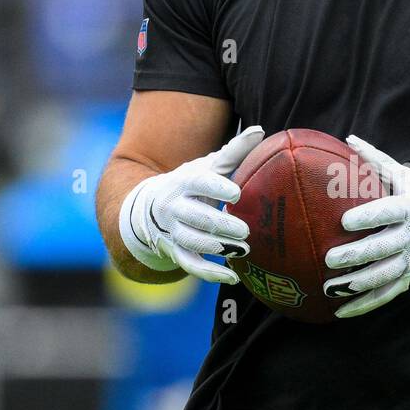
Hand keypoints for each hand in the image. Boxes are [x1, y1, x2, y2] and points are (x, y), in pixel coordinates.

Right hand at [119, 126, 264, 283]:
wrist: (150, 209)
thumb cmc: (191, 184)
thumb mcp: (207, 166)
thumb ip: (233, 152)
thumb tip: (260, 131)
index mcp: (184, 183)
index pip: (198, 184)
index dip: (216, 189)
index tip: (236, 194)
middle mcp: (174, 208)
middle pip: (197, 218)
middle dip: (221, 225)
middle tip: (246, 229)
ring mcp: (173, 232)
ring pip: (193, 243)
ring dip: (219, 248)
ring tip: (244, 250)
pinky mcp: (176, 252)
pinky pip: (191, 266)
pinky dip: (211, 274)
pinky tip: (233, 278)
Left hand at [322, 134, 409, 317]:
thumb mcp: (407, 176)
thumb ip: (377, 160)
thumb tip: (349, 139)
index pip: (389, 212)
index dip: (368, 218)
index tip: (345, 221)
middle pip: (383, 248)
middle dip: (356, 255)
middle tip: (330, 258)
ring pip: (384, 276)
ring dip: (356, 285)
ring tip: (329, 287)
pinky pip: (386, 293)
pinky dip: (364, 304)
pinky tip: (340, 311)